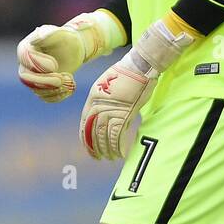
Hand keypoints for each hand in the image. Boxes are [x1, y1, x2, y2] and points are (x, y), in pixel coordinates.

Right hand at [17, 11, 122, 102]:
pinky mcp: (42, 88)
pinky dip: (58, 96)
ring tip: (70, 80)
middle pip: (26, 78)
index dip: (39, 65)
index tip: (55, 65)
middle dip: (44, 81)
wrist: (73, 48)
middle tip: (62, 79)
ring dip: (55, 89)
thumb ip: (49, 34)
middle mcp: (25, 65)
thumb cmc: (65, 38)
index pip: (25, 59)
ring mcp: (33, 78)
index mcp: (25, 49)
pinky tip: (70, 89)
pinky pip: (45, 98)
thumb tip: (38, 37)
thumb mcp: (59, 33)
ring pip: (37, 90)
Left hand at [79, 15, 195, 158]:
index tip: (87, 148)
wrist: (138, 65)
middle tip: (96, 157)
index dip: (85, 137)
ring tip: (108, 158)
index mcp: (92, 98)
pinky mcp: (125, 113)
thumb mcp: (106, 83)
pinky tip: (119, 153)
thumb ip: (102, 100)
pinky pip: (118, 134)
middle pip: (93, 131)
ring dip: (106, 149)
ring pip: (105, 135)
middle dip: (94, 147)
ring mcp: (112, 109)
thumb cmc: (125, 72)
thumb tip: (103, 113)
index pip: (84, 123)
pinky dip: (118, 145)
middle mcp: (99, 105)